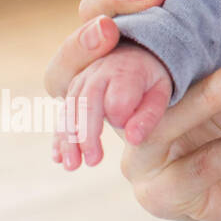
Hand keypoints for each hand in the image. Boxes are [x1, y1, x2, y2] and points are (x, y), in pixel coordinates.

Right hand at [45, 0, 220, 220]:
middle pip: (80, 75)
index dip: (113, 3)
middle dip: (102, 46)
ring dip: (210, 94)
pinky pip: (197, 165)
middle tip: (149, 16)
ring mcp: (137, 154)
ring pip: (154, 122)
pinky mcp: (162, 194)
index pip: (97, 22)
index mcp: (140, 64)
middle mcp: (124, 108)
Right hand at [55, 42, 171, 169]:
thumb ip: (150, 115)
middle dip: (87, 135)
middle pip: (87, 105)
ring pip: (70, 111)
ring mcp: (81, 82)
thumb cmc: (151, 79)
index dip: (122, 118)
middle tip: (93, 161)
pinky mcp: (71, 93)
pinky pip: (62, 115)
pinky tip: (59, 159)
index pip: (118, 98)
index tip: (131, 133)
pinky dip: (59, 137)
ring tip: (73, 166)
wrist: (134, 55)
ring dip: (69, 140)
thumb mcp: (161, 93)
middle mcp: (98, 73)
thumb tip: (134, 139)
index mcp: (125, 71)